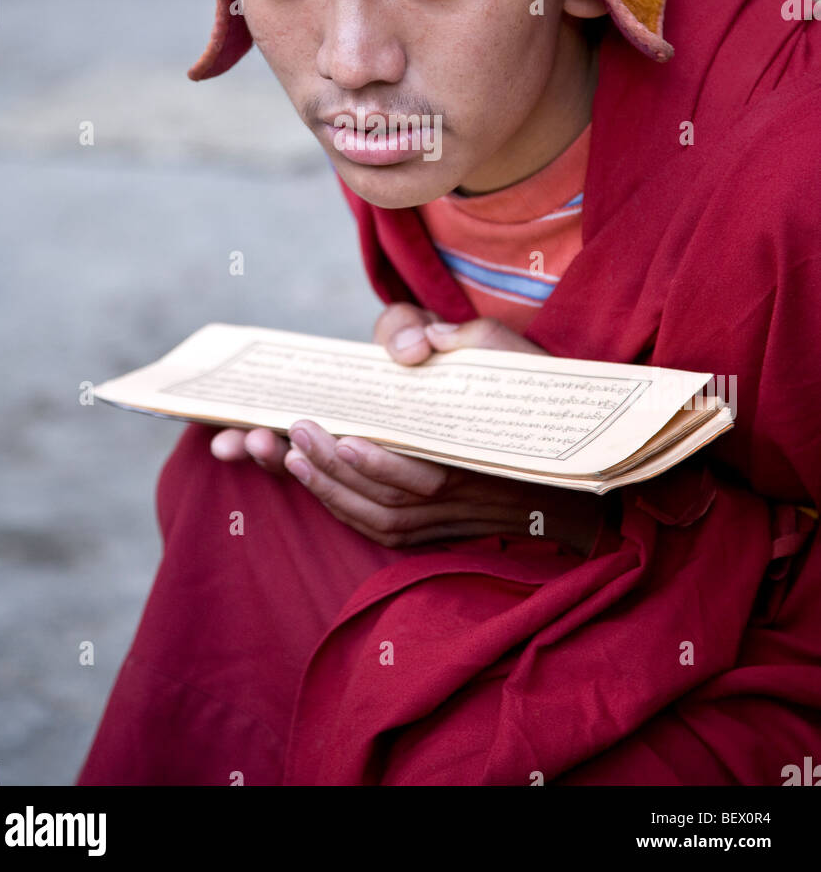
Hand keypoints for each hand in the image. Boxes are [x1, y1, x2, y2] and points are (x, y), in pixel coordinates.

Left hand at [212, 304, 602, 552]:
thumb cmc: (538, 391)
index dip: (379, 463)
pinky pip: (392, 532)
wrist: (581, 453)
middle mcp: (471, 498)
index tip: (340, 435)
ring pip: (386, 522)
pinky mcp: (449, 528)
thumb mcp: (510, 351)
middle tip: (296, 429)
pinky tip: (319, 485)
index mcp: (487, 456)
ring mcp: (459, 520)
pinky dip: (350, 513)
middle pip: (392, 501)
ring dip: (333, 493)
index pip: (427, 474)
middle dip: (336, 468)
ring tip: (290, 457)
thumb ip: (468, 339)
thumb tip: (419, 343)